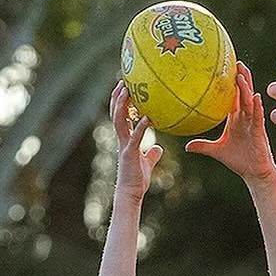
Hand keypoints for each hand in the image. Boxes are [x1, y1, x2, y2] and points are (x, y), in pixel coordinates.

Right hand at [111, 81, 162, 202]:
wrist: (131, 194)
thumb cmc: (137, 181)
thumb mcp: (147, 164)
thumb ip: (151, 155)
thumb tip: (158, 148)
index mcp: (125, 140)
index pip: (120, 117)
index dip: (120, 102)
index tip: (124, 88)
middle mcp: (122, 140)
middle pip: (116, 113)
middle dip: (117, 97)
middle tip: (122, 81)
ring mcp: (125, 145)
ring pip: (119, 120)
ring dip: (123, 105)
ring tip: (127, 90)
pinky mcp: (130, 153)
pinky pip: (135, 137)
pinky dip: (141, 127)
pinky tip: (148, 118)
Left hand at [185, 63, 275, 182]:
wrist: (254, 173)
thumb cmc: (238, 161)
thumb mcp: (217, 151)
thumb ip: (203, 146)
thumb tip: (186, 147)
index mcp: (236, 118)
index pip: (234, 96)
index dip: (231, 83)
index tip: (227, 67)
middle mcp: (245, 117)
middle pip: (244, 93)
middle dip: (242, 77)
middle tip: (236, 61)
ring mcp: (253, 123)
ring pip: (250, 101)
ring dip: (247, 87)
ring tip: (243, 73)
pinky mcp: (259, 131)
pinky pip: (257, 116)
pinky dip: (257, 106)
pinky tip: (256, 96)